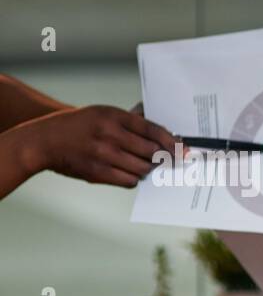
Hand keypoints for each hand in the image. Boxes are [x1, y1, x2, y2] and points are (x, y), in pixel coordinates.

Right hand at [28, 105, 175, 187]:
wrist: (44, 140)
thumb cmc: (79, 126)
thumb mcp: (103, 114)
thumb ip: (130, 122)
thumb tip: (163, 134)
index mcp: (113, 116)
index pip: (152, 130)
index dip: (172, 142)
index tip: (185, 150)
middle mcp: (109, 134)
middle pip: (151, 152)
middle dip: (162, 158)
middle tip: (168, 160)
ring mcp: (103, 154)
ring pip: (142, 168)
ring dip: (147, 169)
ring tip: (143, 164)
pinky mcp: (98, 172)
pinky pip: (129, 181)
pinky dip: (133, 178)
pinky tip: (128, 172)